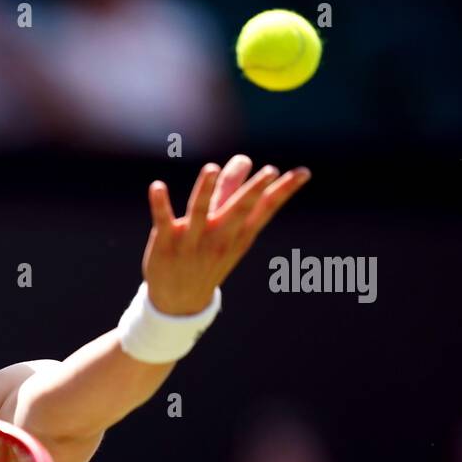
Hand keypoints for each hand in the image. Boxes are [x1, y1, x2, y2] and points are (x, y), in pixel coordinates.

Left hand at [142, 155, 310, 314]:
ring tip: (211, 168)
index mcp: (238, 234)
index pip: (265, 210)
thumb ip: (231, 192)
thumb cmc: (206, 257)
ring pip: (200, 212)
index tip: (303, 173)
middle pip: (238, 211)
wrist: (178, 302)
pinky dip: (160, 204)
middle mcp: (218, 237)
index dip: (284, 191)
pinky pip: (163, 221)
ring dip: (206, 190)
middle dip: (253, 192)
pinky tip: (157, 186)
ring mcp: (192, 240)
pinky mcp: (166, 242)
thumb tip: (244, 159)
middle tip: (270, 171)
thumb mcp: (225, 230)